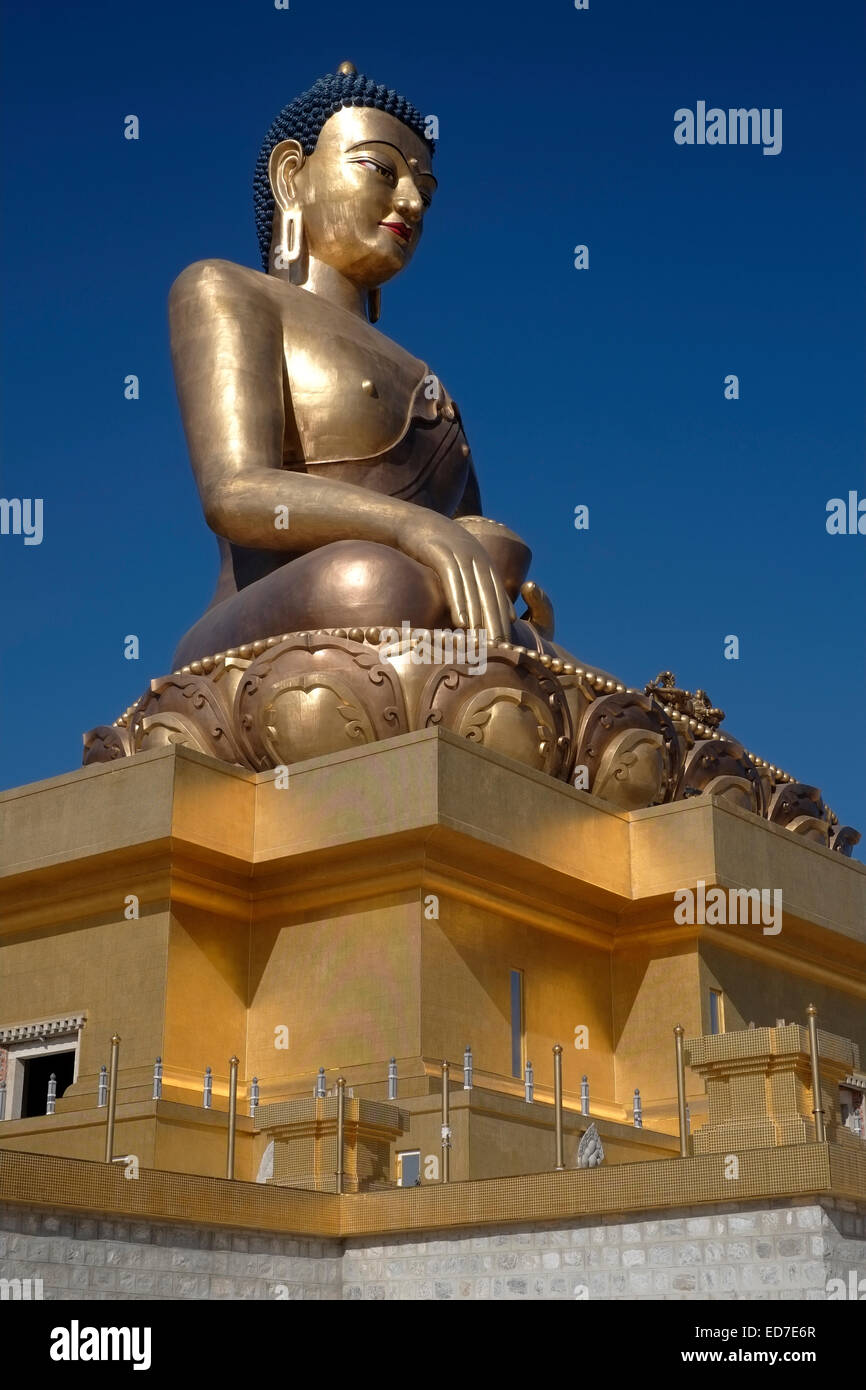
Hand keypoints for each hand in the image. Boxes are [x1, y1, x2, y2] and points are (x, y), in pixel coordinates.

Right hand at [396, 511, 515, 639]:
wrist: (414, 521)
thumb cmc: (437, 549)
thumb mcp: (461, 565)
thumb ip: (478, 586)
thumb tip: (497, 612)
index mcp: (484, 563)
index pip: (498, 595)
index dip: (504, 620)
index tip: (509, 644)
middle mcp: (477, 558)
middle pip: (490, 595)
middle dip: (497, 623)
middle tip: (501, 649)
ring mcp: (459, 554)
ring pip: (473, 591)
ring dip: (480, 618)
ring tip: (484, 642)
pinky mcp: (440, 553)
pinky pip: (452, 582)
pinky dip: (458, 602)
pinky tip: (460, 623)